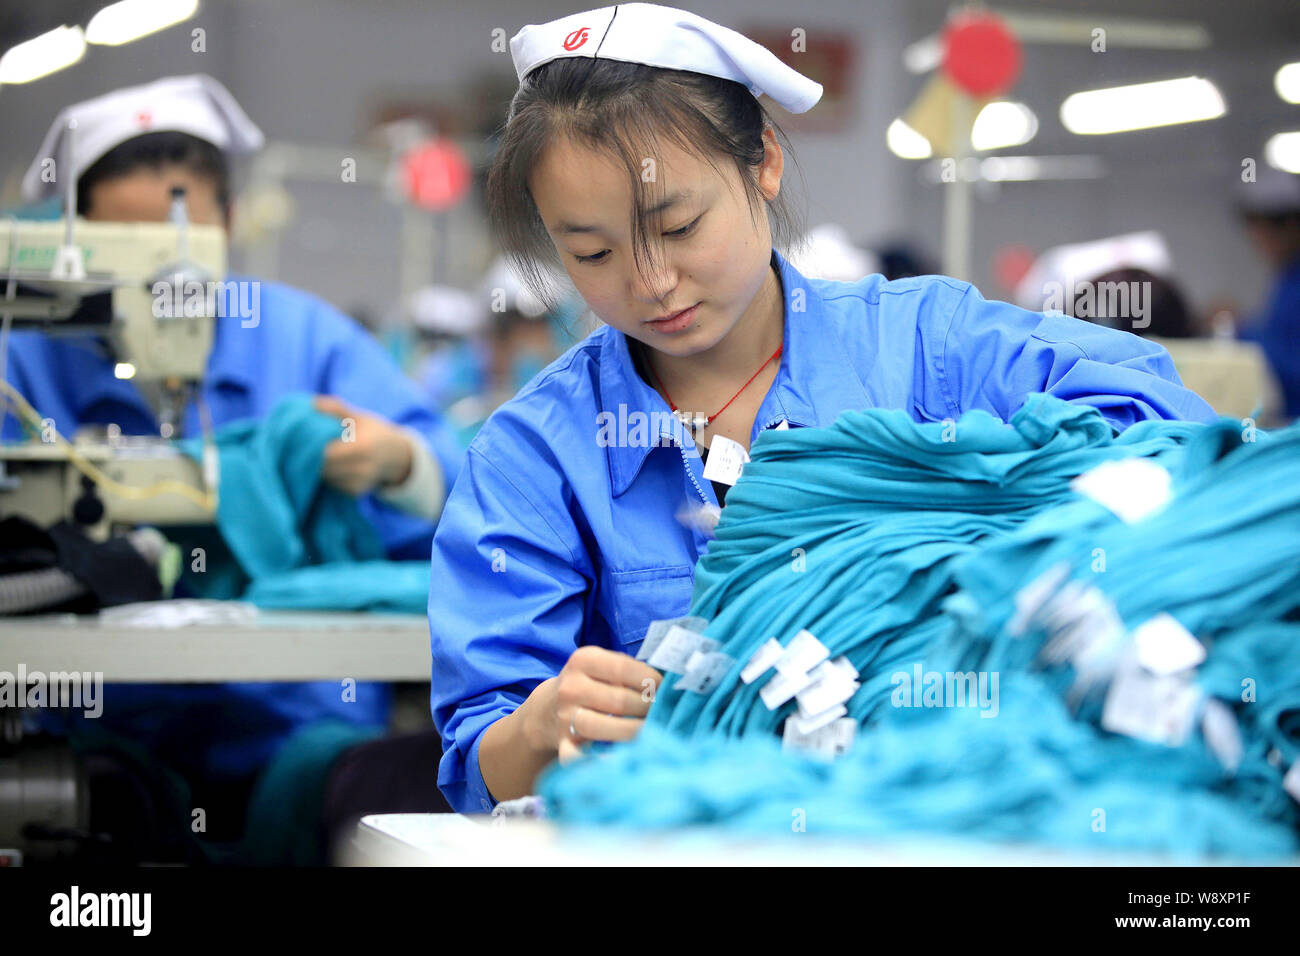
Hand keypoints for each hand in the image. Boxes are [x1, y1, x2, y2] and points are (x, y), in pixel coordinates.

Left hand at [313, 395, 414, 495]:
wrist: (396, 456)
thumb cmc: (373, 432)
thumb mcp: (359, 417)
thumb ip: (337, 409)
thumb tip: (313, 403)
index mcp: (362, 446)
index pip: (327, 453)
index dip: (313, 448)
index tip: (304, 439)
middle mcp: (363, 468)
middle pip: (325, 467)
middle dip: (313, 459)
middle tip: (305, 448)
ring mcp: (361, 482)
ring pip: (327, 478)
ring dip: (319, 469)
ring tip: (319, 456)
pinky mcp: (356, 492)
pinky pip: (334, 485)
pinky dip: (329, 477)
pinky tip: (333, 467)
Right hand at [525, 646, 661, 764]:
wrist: (550, 709)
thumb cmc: (592, 685)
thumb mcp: (603, 666)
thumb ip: (631, 669)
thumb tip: (672, 683)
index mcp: (583, 660)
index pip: (624, 669)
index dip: (651, 681)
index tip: (665, 690)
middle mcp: (571, 687)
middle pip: (619, 701)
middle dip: (648, 710)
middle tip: (663, 714)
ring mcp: (565, 717)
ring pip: (605, 728)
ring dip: (634, 733)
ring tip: (652, 733)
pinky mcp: (563, 744)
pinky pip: (579, 757)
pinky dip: (600, 762)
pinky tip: (621, 761)